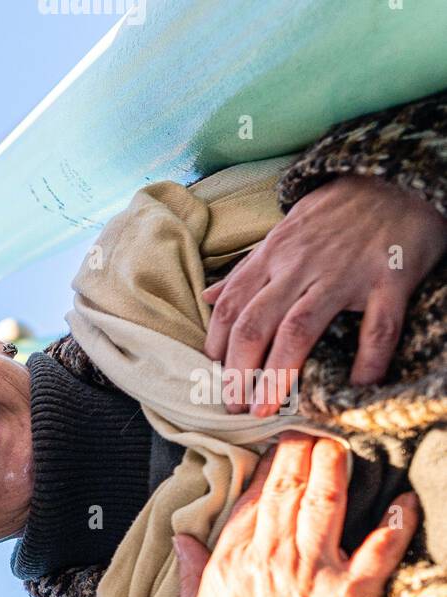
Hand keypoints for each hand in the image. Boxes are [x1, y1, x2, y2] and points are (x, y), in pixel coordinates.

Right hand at [174, 434, 418, 596]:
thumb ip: (192, 572)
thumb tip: (182, 538)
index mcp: (233, 560)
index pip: (252, 498)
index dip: (267, 467)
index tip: (277, 445)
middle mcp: (272, 557)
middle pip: (288, 489)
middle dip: (301, 452)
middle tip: (312, 427)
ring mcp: (313, 573)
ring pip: (325, 503)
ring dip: (336, 467)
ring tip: (342, 444)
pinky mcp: (351, 594)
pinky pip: (379, 549)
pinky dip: (395, 523)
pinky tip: (404, 501)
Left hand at [203, 176, 446, 415]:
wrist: (399, 177)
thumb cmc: (335, 213)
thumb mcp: (283, 232)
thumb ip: (246, 269)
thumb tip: (206, 298)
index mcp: (273, 255)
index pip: (232, 306)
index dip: (217, 345)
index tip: (213, 375)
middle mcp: (301, 265)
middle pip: (256, 323)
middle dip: (238, 371)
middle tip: (232, 407)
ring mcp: (345, 273)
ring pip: (301, 328)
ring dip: (278, 375)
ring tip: (265, 409)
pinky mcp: (389, 278)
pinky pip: (378, 326)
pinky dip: (367, 360)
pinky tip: (356, 388)